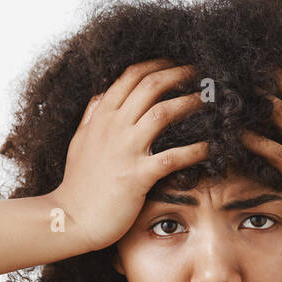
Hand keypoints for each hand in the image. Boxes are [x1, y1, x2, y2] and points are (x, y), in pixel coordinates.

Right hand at [49, 59, 209, 252]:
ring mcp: (125, 151)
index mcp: (102, 117)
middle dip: (179, 74)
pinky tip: (211, 147)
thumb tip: (101, 95)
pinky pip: (172, 157)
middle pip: (151, 85)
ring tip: (210, 101)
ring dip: (190, 103)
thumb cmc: (77, 184)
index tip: (176, 63)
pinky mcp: (137, 177)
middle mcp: (114, 127)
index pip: (131, 76)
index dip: (157, 64)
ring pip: (163, 113)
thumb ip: (92, 116)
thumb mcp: (79, 142)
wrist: (71, 218)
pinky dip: (195, 150)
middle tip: (200, 73)